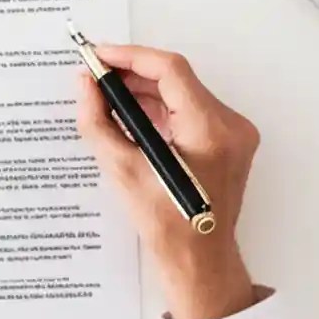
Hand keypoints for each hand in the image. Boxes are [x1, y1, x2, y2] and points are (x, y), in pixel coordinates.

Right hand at [76, 45, 258, 318]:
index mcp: (210, 130)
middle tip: (95, 77)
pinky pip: (189, 111)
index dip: (130, 57)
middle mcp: (229, 125)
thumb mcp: (122, 171)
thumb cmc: (165, 226)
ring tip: (106, 97)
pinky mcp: (226, 143)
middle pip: (176, 79)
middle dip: (132, 74)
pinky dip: (158, 109)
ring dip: (144, 91)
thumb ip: (98, 122)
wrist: (198, 262)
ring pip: (182, 93)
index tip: (99, 56)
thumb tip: (85, 85)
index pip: (169, 70)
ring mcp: (232, 134)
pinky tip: (130, 116)